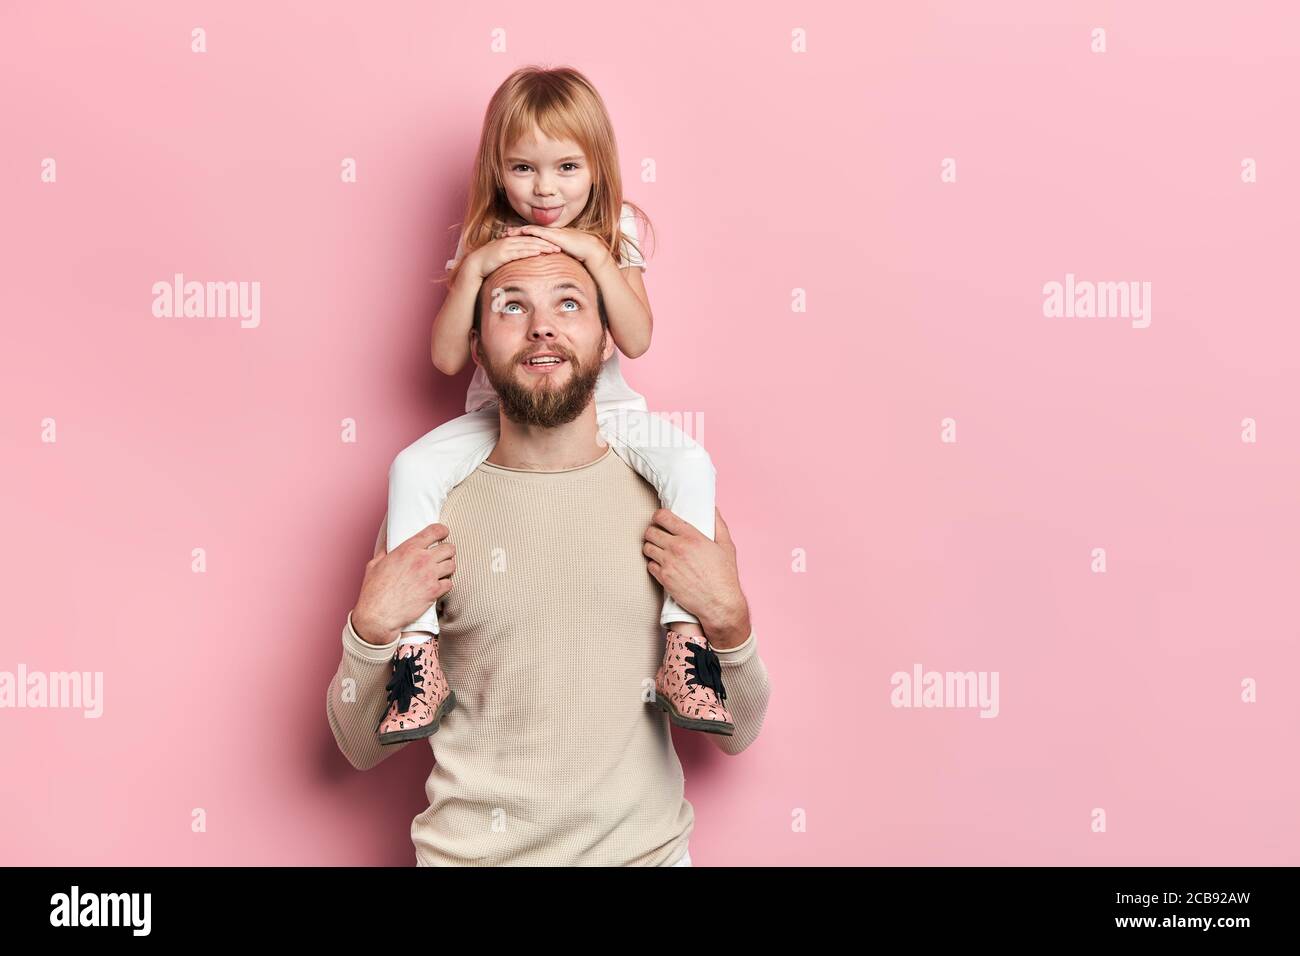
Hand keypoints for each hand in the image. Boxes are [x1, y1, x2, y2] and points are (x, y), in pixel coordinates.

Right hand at [351, 523, 456, 644]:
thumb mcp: (374, 564)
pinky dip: (446, 584)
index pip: (434, 531)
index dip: (442, 531)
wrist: (378, 615)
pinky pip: (450, 583)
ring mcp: (430, 575)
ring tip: (441, 571)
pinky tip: (438, 586)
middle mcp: (422, 559)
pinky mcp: (434, 591)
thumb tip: (386, 539)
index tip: (443, 533)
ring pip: (452, 565)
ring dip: (448, 568)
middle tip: (443, 556)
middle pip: (449, 548)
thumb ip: (385, 550)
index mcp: (408, 549)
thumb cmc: (374, 591)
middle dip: (448, 551)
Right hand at [466, 234, 561, 280]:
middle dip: (547, 243)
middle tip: (560, 247)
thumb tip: (523, 260)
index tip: (555, 245)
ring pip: (528, 244)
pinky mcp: (504, 253)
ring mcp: (507, 246)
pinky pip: (520, 251)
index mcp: (512, 240)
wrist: (475, 264)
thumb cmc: (490, 262)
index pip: (530, 239)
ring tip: (554, 250)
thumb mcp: (504, 257)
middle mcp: (511, 240)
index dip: (543, 241)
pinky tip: (539, 253)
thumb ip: (514, 255)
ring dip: (542, 247)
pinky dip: (530, 251)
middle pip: (532, 240)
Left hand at [500, 225, 611, 270]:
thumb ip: (555, 258)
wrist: (589, 249)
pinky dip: (529, 231)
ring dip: (518, 231)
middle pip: (528, 231)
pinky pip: (539, 231)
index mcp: (550, 237)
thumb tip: (550, 267)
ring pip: (531, 230)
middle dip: (516, 232)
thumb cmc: (579, 254)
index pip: (532, 235)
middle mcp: (549, 232)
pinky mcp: (554, 234)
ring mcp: (551, 232)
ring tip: (507, 233)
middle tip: (504, 234)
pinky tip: (520, 232)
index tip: (511, 239)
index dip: (521, 236)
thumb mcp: (563, 256)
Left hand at [642, 507, 751, 648]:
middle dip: (652, 531)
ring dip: (650, 547)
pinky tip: (662, 565)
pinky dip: (653, 564)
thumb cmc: (725, 576)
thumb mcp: (726, 546)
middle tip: (658, 535)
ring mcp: (668, 563)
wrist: (719, 603)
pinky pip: (649, 565)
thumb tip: (713, 509)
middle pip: (650, 531)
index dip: (658, 516)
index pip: (663, 517)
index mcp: (691, 536)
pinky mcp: (664, 578)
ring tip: (658, 549)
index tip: (660, 520)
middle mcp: (677, 547)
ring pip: (647, 548)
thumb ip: (718, 524)